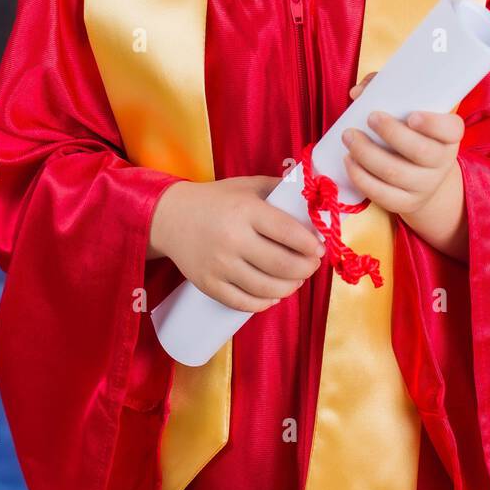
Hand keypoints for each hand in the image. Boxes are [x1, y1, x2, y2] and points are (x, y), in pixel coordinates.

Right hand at [149, 175, 324, 312]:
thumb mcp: (247, 186)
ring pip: (266, 288)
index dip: (310, 245)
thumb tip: (314, 202)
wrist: (170, 217)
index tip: (319, 248)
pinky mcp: (208, 284)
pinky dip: (264, 303)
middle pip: (282, 265)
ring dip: (290, 288)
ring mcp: (219, 265)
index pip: (288, 232)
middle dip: (305, 269)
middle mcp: (233, 239)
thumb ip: (279, 190)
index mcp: (246, 211)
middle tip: (311, 265)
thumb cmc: (216, 200)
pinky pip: (243, 303)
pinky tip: (273, 295)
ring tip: (296, 280)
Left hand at [343, 72, 464, 220]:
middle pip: (420, 151)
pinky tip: (349, 161)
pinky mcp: (406, 203)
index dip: (433, 124)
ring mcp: (425, 186)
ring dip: (366, 153)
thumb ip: (386, 90)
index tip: (411, 115)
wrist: (422, 177)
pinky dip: (361, 177)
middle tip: (370, 117)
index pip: (452, 129)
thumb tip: (358, 92)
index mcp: (448, 136)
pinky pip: (382, 194)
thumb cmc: (411, 132)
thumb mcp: (409, 110)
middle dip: (391, 133)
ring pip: (395, 173)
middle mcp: (441, 162)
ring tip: (349, 136)